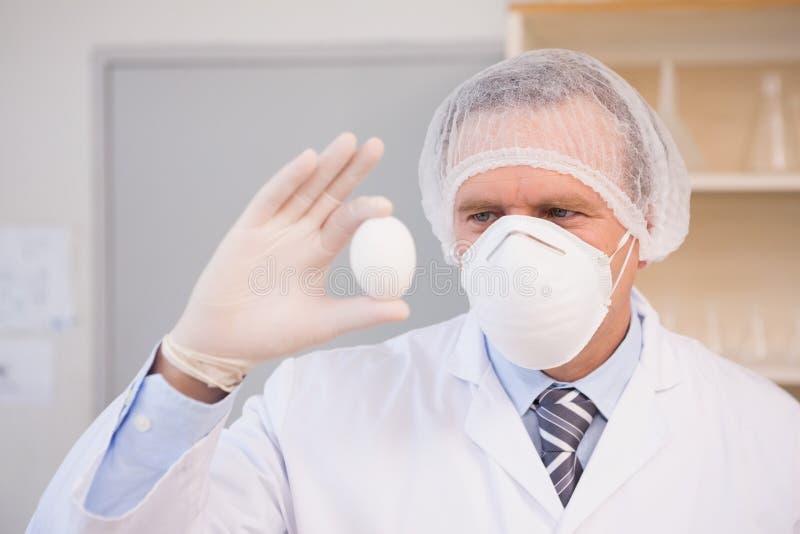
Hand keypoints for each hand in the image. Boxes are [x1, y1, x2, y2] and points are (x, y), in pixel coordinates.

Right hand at [169, 132, 409, 368]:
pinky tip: (308, 160)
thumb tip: (404, 309)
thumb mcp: (324, 322)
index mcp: (318, 252)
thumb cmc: (273, 333)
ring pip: (304, 189)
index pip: (347, 222)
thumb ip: (361, 312)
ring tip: (348, 141)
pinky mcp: (248, 228)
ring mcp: (273, 228)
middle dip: (351, 170)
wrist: (225, 343)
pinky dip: (288, 179)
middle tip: (375, 145)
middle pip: (329, 194)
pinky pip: (271, 198)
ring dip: (325, 165)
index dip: (367, 209)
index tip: (389, 205)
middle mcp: (298, 233)